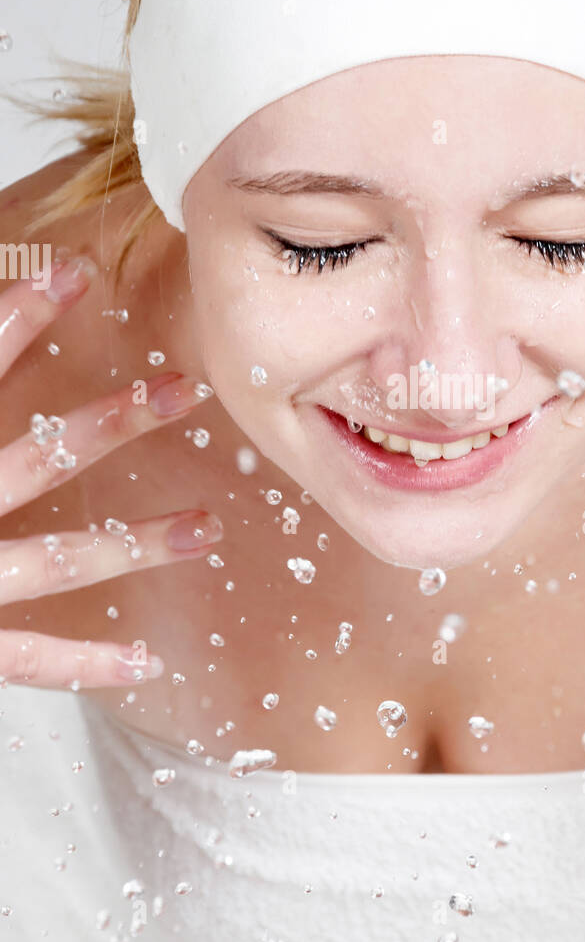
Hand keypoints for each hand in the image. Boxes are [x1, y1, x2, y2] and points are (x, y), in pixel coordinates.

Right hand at [0, 254, 222, 687]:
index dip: (14, 322)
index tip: (73, 276)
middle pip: (36, 459)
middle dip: (112, 423)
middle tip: (183, 391)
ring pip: (57, 559)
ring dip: (137, 544)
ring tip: (207, 529)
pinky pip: (26, 659)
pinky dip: (82, 664)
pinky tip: (143, 658)